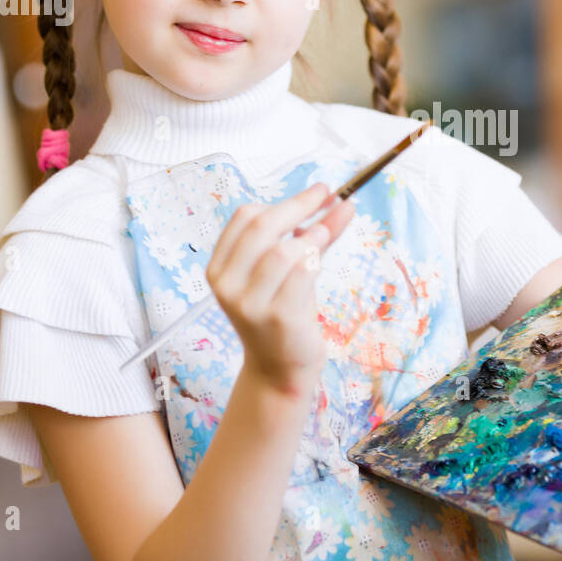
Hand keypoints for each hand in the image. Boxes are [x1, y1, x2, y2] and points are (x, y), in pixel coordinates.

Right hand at [204, 183, 353, 394]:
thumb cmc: (282, 311)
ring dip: (310, 236)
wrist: (279, 368)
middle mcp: (227, 285)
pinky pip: (300, 275)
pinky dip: (314, 259)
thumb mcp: (290, 269)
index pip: (245, 218)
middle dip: (300, 206)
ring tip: (324, 235)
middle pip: (262, 227)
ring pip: (281, 251)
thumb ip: (311, 234)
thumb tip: (341, 202)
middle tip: (330, 196)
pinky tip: (320, 260)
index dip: (285, 200)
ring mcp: (250, 304)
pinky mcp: (276, 318)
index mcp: (220, 267)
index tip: (317, 192)